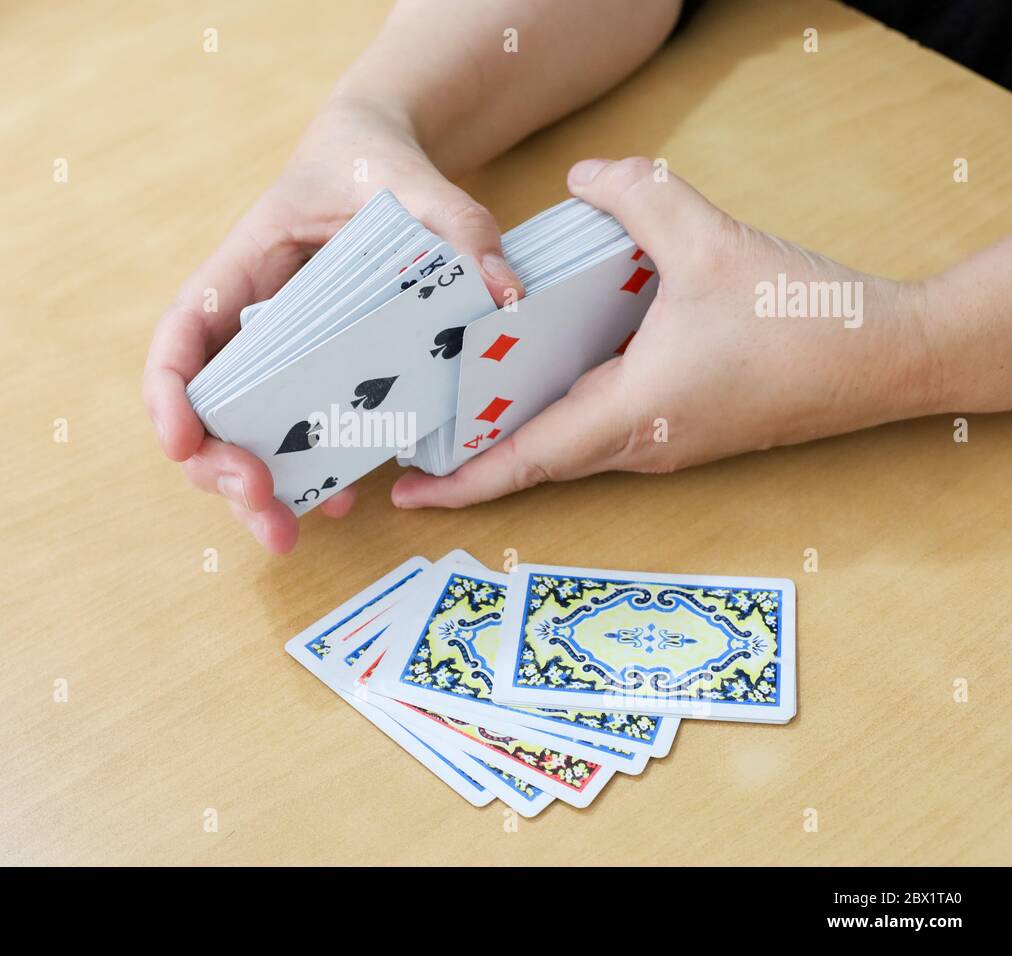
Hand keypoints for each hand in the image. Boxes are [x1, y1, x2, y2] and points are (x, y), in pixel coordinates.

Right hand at [144, 98, 520, 552]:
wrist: (376, 162)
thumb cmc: (368, 162)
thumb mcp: (407, 178)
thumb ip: (454, 221)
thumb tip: (502, 291)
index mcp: (242, 271)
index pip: (181, 334)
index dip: (169, 394)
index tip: (181, 443)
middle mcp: (246, 324)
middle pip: (204, 409)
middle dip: (219, 468)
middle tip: (263, 505)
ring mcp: (276, 356)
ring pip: (243, 435)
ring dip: (256, 491)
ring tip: (288, 534)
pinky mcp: (313, 374)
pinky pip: (298, 431)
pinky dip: (309, 472)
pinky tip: (341, 499)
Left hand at [391, 157, 938, 508]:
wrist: (888, 357)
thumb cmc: (802, 320)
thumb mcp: (710, 241)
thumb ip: (639, 198)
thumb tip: (583, 176)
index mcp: (633, 414)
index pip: (527, 461)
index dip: (463, 482)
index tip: (409, 496)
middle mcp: (641, 443)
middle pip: (537, 462)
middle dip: (473, 464)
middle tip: (415, 446)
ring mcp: (664, 443)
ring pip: (570, 451)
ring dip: (515, 441)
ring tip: (461, 416)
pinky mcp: (683, 428)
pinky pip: (602, 433)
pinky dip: (559, 418)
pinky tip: (542, 380)